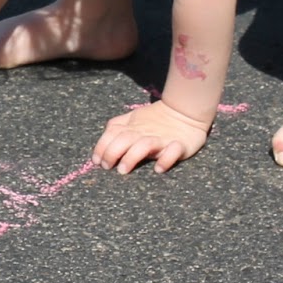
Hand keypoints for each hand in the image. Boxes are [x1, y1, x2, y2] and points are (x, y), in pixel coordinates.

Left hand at [92, 100, 210, 173]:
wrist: (185, 111)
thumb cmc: (155, 119)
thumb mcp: (133, 118)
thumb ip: (117, 126)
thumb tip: (102, 142)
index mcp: (132, 126)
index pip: (112, 133)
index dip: (101, 146)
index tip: (97, 161)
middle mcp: (145, 132)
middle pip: (124, 139)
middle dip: (112, 152)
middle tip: (108, 167)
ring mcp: (162, 138)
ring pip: (144, 145)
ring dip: (132, 157)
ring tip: (123, 170)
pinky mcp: (180, 144)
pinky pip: (173, 151)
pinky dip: (166, 160)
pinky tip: (158, 169)